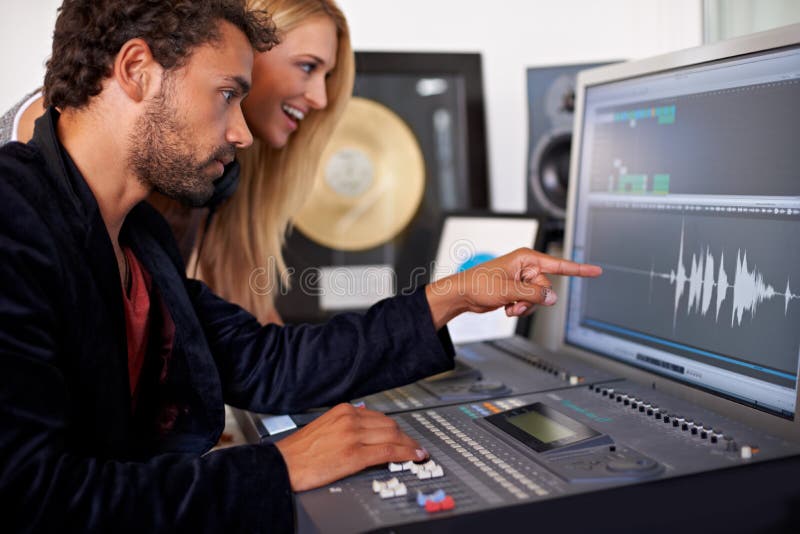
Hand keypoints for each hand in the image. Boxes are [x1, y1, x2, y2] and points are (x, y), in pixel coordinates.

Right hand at [274, 403, 427, 491]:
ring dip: (409, 445)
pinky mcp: (354, 455)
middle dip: (405, 436)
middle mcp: (350, 419)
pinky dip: (405, 453)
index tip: (402, 434)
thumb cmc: (298, 451)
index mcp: (343, 411)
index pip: (378, 416)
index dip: (395, 428)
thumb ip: (345, 424)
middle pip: (389, 425)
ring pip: (393, 436)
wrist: (282, 464)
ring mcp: (353, 436)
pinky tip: (414, 456)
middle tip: (414, 445)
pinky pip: (388, 451)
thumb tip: (364, 429)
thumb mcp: (324, 426)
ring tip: (417, 452)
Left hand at [425, 247, 601, 328]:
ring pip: (539, 298)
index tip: (595, 270)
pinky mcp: (517, 290)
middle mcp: (526, 268)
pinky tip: (507, 306)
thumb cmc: (478, 284)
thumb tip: (552, 297)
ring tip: (510, 304)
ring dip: (525, 306)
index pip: (558, 264)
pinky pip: (529, 303)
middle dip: (533, 299)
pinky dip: (520, 308)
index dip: (579, 269)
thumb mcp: (508, 290)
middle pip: (546, 287)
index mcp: (526, 259)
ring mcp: (522, 280)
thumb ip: (533, 293)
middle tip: (516, 301)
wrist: (463, 294)